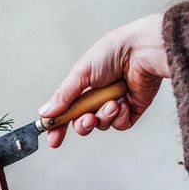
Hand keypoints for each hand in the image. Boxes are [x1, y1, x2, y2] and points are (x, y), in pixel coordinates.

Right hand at [38, 13, 169, 147]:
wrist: (143, 51)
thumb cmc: (114, 53)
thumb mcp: (81, 73)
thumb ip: (63, 95)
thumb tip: (45, 112)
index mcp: (83, 85)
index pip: (66, 110)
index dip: (58, 125)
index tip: (53, 139)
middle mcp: (97, 96)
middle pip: (82, 122)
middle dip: (83, 124)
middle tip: (88, 119)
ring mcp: (115, 104)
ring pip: (101, 125)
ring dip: (104, 116)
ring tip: (112, 102)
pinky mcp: (132, 110)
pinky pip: (120, 125)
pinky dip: (119, 117)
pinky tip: (123, 103)